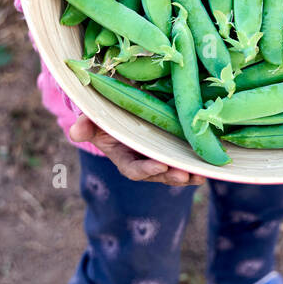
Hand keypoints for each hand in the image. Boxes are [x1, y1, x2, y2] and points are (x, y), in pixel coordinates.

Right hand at [69, 115, 204, 185]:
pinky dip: (196, 166)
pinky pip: (185, 161)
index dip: (146, 169)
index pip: (133, 169)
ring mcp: (159, 157)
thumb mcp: (94, 119)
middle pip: (157, 174)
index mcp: (123, 157)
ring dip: (187, 175)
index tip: (160, 165)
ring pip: (173, 171)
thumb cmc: (107, 115)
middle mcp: (143, 161)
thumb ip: (86, 125)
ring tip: (199, 175)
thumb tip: (74, 131)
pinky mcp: (173, 150)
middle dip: (170, 175)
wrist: (123, 108)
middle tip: (184, 175)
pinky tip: (208, 167)